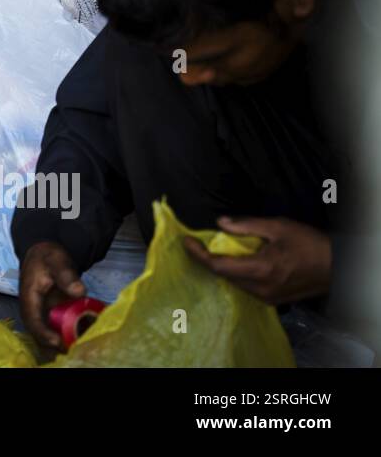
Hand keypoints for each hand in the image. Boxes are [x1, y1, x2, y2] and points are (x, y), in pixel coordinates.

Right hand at [18, 241, 86, 349]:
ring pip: (47, 334)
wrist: (44, 254)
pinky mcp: (50, 314)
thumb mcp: (56, 260)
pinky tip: (82, 335)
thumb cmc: (47, 257)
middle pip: (38, 332)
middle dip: (53, 344)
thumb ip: (66, 274)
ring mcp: (41, 313)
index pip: (32, 319)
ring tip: (80, 343)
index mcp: (29, 296)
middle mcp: (33, 308)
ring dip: (61, 341)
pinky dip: (67, 335)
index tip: (57, 341)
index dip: (43, 333)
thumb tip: (79, 292)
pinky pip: (56, 329)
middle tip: (72, 348)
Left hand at [183, 215, 330, 304]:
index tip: (185, 241)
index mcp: (261, 270)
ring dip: (222, 266)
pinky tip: (234, 260)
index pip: (218, 266)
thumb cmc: (310, 244)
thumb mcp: (277, 226)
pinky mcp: (272, 301)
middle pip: (223, 275)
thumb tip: (219, 223)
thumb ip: (246, 226)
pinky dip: (236, 273)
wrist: (338, 267)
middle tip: (197, 242)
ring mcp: (267, 298)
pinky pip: (245, 287)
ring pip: (233, 282)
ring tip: (214, 248)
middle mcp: (261, 289)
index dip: (198, 254)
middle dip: (207, 258)